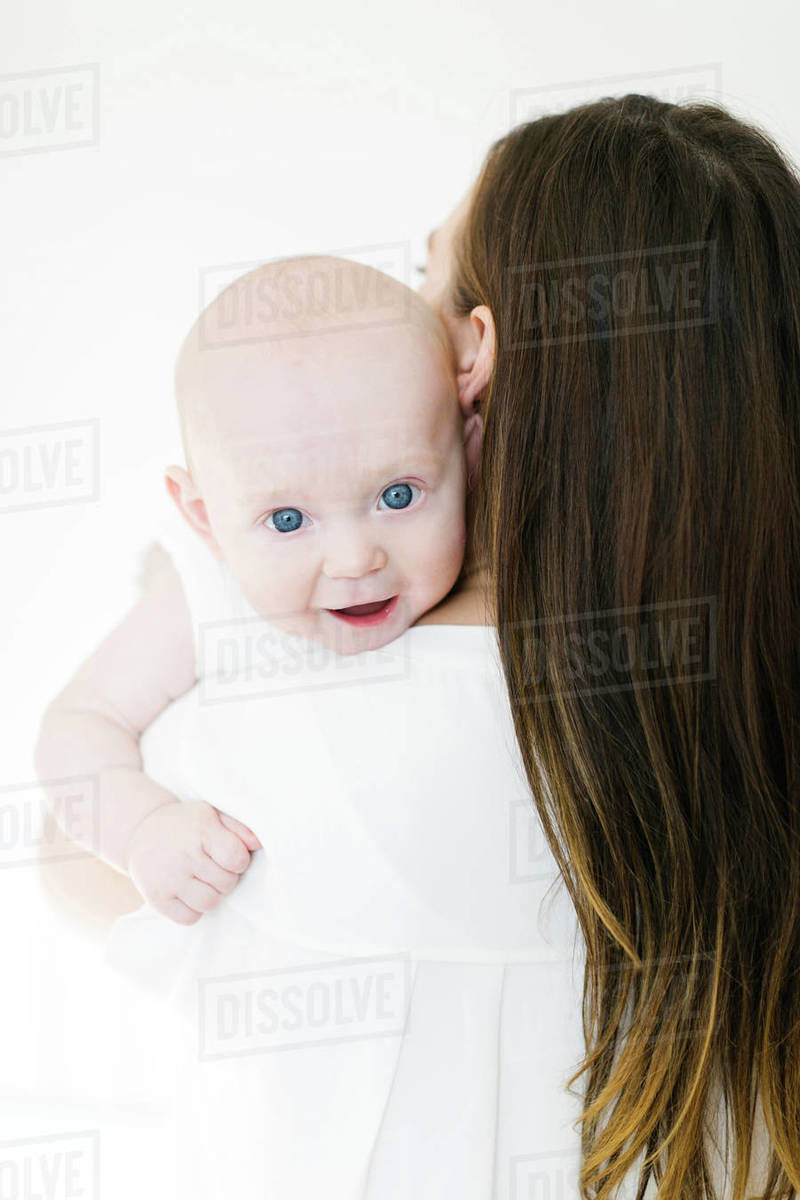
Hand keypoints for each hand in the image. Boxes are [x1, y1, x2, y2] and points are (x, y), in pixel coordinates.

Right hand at [126, 800, 261, 924]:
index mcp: (201, 831)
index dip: (239, 861)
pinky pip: (189, 918)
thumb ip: (239, 827)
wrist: (141, 832)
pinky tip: (188, 893)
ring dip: (212, 896)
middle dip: (226, 878)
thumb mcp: (211, 814)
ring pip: (210, 904)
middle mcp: (184, 856)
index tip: (230, 857)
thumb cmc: (186, 825)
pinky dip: (193, 910)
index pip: (236, 859)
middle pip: (227, 884)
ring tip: (203, 881)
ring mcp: (169, 879)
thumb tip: (259, 844)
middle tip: (213, 868)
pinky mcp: (157, 898)